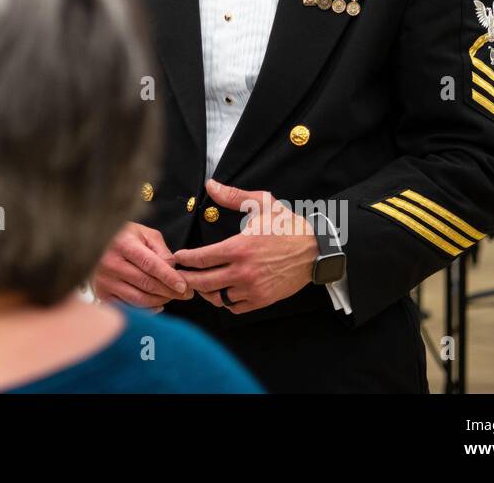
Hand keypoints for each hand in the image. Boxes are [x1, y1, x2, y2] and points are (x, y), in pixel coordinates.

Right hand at [91, 221, 191, 310]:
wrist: (95, 241)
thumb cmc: (125, 237)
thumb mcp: (144, 234)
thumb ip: (161, 250)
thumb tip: (173, 270)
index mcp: (123, 244)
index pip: (150, 264)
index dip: (168, 277)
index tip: (184, 286)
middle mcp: (110, 263)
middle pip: (146, 284)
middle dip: (170, 291)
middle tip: (186, 294)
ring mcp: (104, 280)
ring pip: (139, 299)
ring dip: (160, 300)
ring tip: (172, 296)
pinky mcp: (101, 294)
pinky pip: (129, 308)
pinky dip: (146, 309)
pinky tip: (157, 303)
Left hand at [171, 179, 317, 313]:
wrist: (315, 250)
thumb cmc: (287, 225)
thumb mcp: (261, 203)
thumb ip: (233, 195)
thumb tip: (210, 184)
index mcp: (239, 248)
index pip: (201, 258)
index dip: (185, 259)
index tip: (177, 257)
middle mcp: (243, 271)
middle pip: (203, 282)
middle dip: (186, 278)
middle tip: (177, 274)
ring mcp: (253, 288)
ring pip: (217, 297)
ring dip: (205, 291)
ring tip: (198, 283)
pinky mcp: (262, 300)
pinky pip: (235, 307)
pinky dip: (225, 302)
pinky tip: (221, 292)